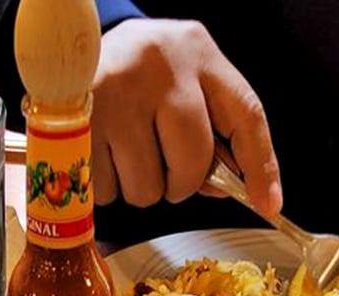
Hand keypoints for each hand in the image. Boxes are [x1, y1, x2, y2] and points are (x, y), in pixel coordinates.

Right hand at [92, 18, 281, 217]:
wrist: (71, 48)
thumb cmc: (137, 76)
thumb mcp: (183, 83)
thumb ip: (212, 131)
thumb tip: (229, 190)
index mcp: (198, 54)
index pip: (245, 115)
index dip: (260, 166)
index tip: (267, 204)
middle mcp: (160, 67)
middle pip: (191, 163)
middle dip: (179, 183)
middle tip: (161, 165)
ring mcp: (118, 94)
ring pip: (146, 188)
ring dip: (137, 187)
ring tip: (124, 151)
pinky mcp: (82, 122)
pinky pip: (107, 191)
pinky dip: (105, 186)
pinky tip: (101, 153)